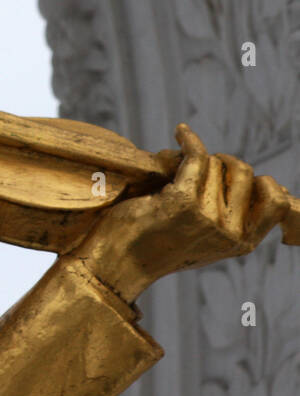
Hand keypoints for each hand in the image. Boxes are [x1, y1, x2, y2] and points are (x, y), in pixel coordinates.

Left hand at [76, 123, 288, 300]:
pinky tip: (180, 132)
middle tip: (199, 164)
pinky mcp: (180, 201)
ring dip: (196, 156)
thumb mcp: (206, 241)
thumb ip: (232, 221)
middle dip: (222, 161)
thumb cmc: (157, 247)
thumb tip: (268, 185)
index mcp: (241, 244)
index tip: (236, 177)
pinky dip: (189, 139)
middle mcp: (229, 232)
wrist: (117, 263)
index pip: (277, 203)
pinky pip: (195, 156)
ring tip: (176, 162)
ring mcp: (207, 217)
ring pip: (215, 164)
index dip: (262, 182)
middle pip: (242, 173)